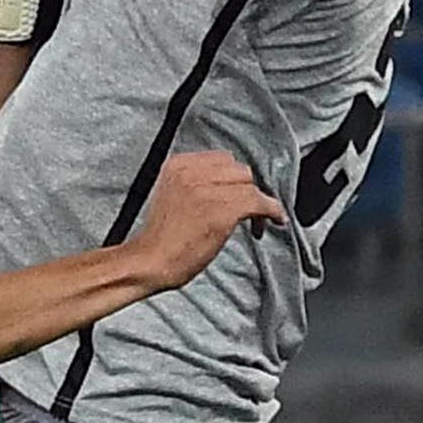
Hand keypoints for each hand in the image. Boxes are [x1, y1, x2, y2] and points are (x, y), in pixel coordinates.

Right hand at [111, 149, 285, 300]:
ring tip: (258, 222)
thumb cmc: (159, 240)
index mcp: (177, 165)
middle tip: (248, 211)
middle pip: (238, 169)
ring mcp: (208, 189)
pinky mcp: (224, 209)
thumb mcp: (170, 197)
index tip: (235, 194)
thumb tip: (226, 189)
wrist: (148, 262)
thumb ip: (193, 185)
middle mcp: (193, 171)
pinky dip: (272, 211)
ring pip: (250, 185)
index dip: (232, 179)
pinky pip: (260, 202)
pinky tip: (275, 221)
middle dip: (246, 189)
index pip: (220, 160)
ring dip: (258, 202)